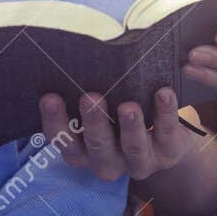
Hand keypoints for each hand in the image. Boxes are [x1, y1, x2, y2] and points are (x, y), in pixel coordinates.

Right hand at [38, 88, 198, 181]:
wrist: (163, 135)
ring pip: (133, 148)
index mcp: (83, 149)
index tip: (49, 97)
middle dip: (94, 122)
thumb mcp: (102, 101)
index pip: (62, 139)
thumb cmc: (120, 108)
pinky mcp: (167, 153)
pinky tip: (163, 93)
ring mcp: (138, 162)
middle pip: (97, 146)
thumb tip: (72, 53)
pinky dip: (165, 113)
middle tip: (90, 97)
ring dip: (130, 127)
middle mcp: (107, 161)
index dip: (54, 120)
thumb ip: (88, 86)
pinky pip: (166, 134)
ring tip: (128, 107)